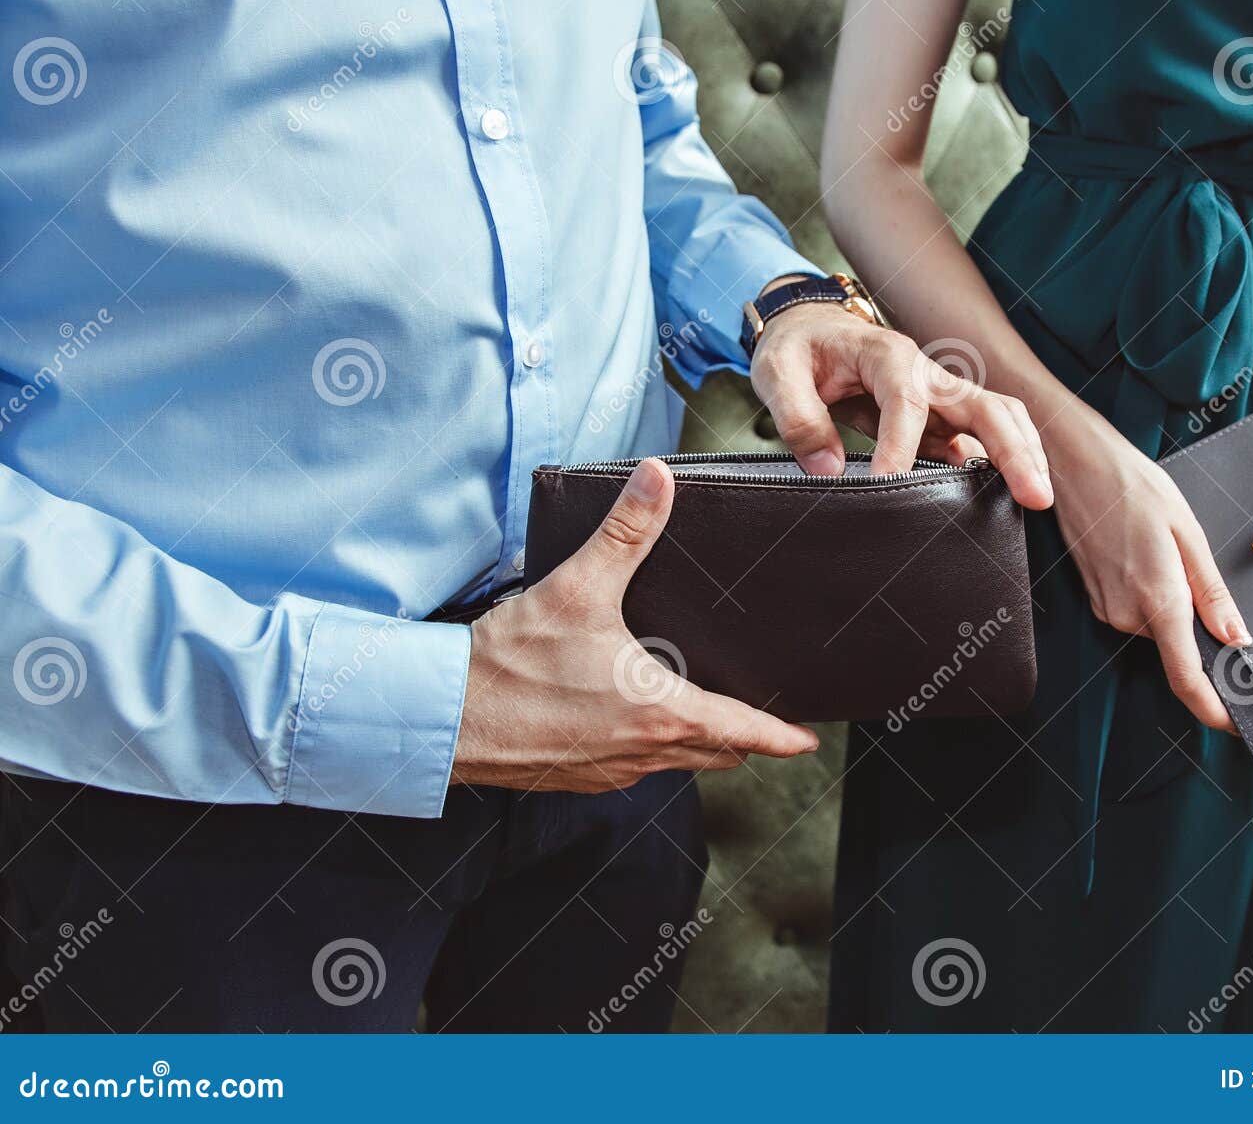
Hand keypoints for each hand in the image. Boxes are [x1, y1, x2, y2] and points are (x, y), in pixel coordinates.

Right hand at [452, 460, 818, 791]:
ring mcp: (611, 770)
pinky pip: (633, 767)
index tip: (806, 739)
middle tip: (763, 720)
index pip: (742, 731)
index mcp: (659, 710)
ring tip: (706, 713)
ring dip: (695, 743)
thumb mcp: (576, 587)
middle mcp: (643, 751)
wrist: (442, 718)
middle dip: (742, 738)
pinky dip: (650, 747)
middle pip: (716, 753)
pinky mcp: (580, 775)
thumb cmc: (510, 664)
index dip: (780, 736)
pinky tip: (633, 717)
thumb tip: (658, 480)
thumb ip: (625, 532)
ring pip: (676, 764)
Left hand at [749, 295, 1053, 510]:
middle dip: (1013, 449)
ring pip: (996, 417)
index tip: (886, 486)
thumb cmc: (796, 348)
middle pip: (986, 405)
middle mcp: (926, 372)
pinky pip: (978, 436)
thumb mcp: (777, 373)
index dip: (900, 447)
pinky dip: (999, 462)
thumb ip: (798, 419)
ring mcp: (939, 394)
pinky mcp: (939, 416)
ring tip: (1038, 499)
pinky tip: (1006, 498)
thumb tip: (828, 470)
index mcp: (887, 355)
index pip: (907, 402)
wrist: (809, 329)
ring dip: (1021, 454)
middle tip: (1034, 497)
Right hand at [1044, 415, 1249, 732]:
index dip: (1215, 710)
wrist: (1076, 467)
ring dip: (1180, 617)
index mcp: (1158, 599)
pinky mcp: (1098, 600)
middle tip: (1230, 620)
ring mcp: (1108, 609)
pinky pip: (1140, 616)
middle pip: (1178, 652)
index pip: (1187, 677)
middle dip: (1205, 646)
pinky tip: (1160, 564)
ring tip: (1184, 566)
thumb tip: (1237, 639)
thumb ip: (1212, 594)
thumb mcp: (1189, 535)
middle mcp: (1127, 614)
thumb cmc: (1136, 488)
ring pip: (1160, 632)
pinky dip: (1159, 604)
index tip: (1238, 725)